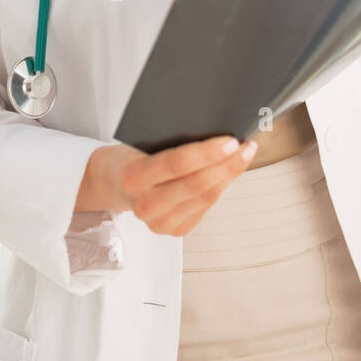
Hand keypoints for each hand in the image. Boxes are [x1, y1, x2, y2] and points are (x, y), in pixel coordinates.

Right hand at [78, 135, 258, 236]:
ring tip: (245, 156)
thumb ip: (172, 140)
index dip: (207, 153)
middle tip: (247, 147)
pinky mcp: (173, 230)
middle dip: (228, 164)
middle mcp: (145, 205)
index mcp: (134, 177)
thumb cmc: (133, 156)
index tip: (232, 141)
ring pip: (206, 197)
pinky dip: (221, 188)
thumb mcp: (142, 142)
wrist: (113, 183)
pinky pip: (205, 207)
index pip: (177, 163)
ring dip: (230, 175)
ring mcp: (159, 222)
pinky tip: (229, 173)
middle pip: (197, 184)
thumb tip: (216, 130)